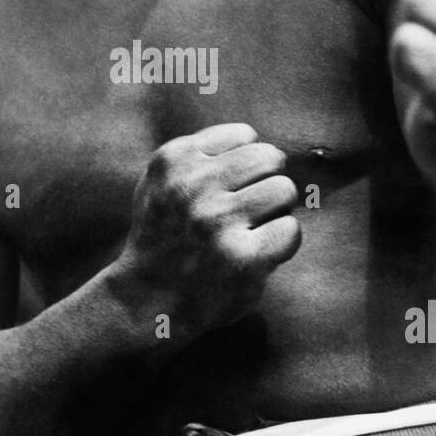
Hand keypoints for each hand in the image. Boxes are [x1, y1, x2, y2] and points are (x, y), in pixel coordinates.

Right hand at [113, 123, 300, 339]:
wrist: (145, 300)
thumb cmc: (164, 235)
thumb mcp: (161, 180)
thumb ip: (201, 153)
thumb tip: (259, 141)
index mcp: (174, 160)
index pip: (244, 135)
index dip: (245, 162)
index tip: (229, 186)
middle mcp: (193, 187)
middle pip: (270, 157)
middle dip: (267, 180)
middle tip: (251, 207)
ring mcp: (217, 223)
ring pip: (285, 190)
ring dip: (276, 211)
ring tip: (252, 228)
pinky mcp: (242, 258)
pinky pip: (290, 230)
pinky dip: (281, 242)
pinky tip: (256, 252)